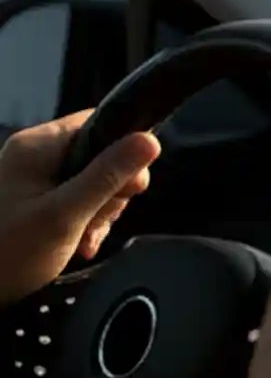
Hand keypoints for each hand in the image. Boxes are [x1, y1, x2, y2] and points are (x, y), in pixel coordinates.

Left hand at [0, 110, 159, 304]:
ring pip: (95, 182)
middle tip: (98, 219)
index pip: (99, 124)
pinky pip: (79, 201)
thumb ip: (108, 176)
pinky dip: (87, 222)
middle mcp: (37, 155)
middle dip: (112, 192)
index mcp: (38, 145)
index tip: (131, 186)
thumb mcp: (66, 215)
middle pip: (102, 156)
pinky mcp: (37, 201)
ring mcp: (35, 179)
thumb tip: (150, 140)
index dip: (125, 150)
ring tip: (84, 237)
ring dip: (101, 212)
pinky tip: (81, 244)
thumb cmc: (9, 253)